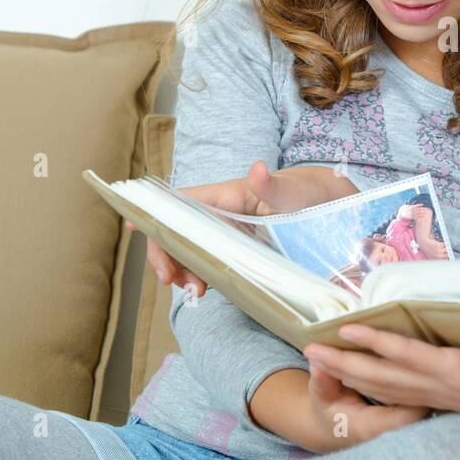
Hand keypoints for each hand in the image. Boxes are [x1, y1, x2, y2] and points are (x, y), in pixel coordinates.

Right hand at [127, 160, 312, 296]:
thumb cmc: (304, 193)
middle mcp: (219, 215)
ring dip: (183, 271)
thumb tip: (258, 168)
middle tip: (172, 281)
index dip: (154, 213)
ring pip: (190, 253)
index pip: (180, 203)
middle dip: (167, 256)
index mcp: (224, 196)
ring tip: (195, 290)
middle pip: (178, 233)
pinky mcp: (236, 254)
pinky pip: (208, 265)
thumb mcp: (291, 192)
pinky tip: (204, 289)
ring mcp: (225, 236)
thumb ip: (272, 184)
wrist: (326, 208)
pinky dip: (200, 277)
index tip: (134, 227)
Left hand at [303, 325, 459, 435]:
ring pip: (385, 386)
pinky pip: (397, 394)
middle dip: (345, 362)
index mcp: (457, 373)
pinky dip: (374, 385)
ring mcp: (439, 395)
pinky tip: (362, 380)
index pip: (407, 354)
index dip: (376, 340)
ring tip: (322, 362)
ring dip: (351, 374)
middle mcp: (440, 386)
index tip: (345, 329)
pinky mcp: (443, 398)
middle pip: (383, 375)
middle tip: (309, 350)